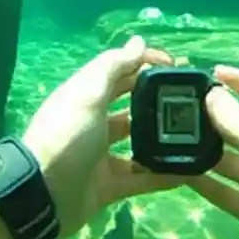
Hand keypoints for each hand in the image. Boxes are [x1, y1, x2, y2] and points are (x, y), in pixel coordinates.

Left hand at [22, 36, 180, 236]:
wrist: (42, 196)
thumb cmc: (66, 137)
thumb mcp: (87, 95)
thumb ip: (113, 67)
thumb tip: (138, 41)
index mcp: (85, 97)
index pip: (119, 71)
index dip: (146, 63)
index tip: (177, 64)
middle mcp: (93, 123)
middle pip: (131, 105)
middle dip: (159, 99)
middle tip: (194, 97)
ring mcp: (100, 156)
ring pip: (138, 143)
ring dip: (162, 139)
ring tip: (196, 133)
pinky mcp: (108, 186)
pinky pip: (140, 178)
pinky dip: (162, 175)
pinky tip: (189, 170)